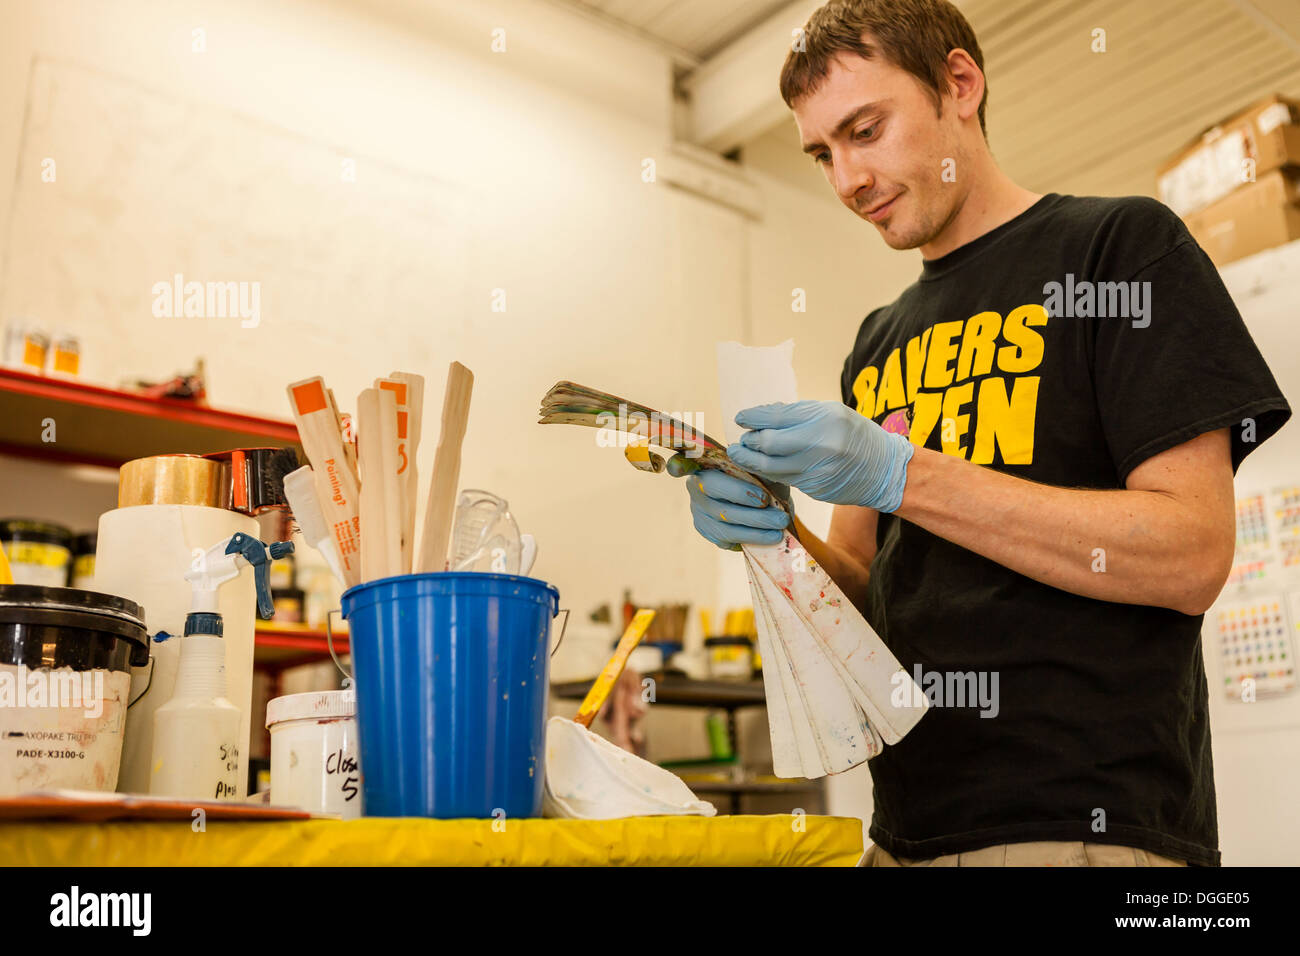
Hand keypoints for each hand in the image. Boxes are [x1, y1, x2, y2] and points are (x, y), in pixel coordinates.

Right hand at [668, 454, 790, 549]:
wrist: (767, 500)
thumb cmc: (762, 478)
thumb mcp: (762, 469)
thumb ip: (757, 470)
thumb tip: (763, 471)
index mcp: (705, 464)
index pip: (685, 462)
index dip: (678, 465)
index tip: (676, 469)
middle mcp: (695, 487)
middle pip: (716, 499)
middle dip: (750, 508)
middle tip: (779, 515)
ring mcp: (698, 511)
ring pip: (724, 525)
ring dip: (755, 528)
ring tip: (780, 528)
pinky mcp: (705, 530)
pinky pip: (726, 539)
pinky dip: (750, 539)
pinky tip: (769, 539)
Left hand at [727, 400, 913, 511]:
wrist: (885, 471)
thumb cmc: (856, 435)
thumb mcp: (832, 413)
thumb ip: (798, 414)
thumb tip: (763, 416)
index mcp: (825, 420)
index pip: (777, 418)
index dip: (753, 418)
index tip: (740, 418)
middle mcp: (820, 445)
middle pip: (768, 444)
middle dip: (749, 442)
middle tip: (741, 440)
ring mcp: (816, 470)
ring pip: (770, 466)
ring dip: (751, 460)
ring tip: (741, 454)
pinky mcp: (813, 488)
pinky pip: (782, 479)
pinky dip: (767, 471)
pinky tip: (760, 465)